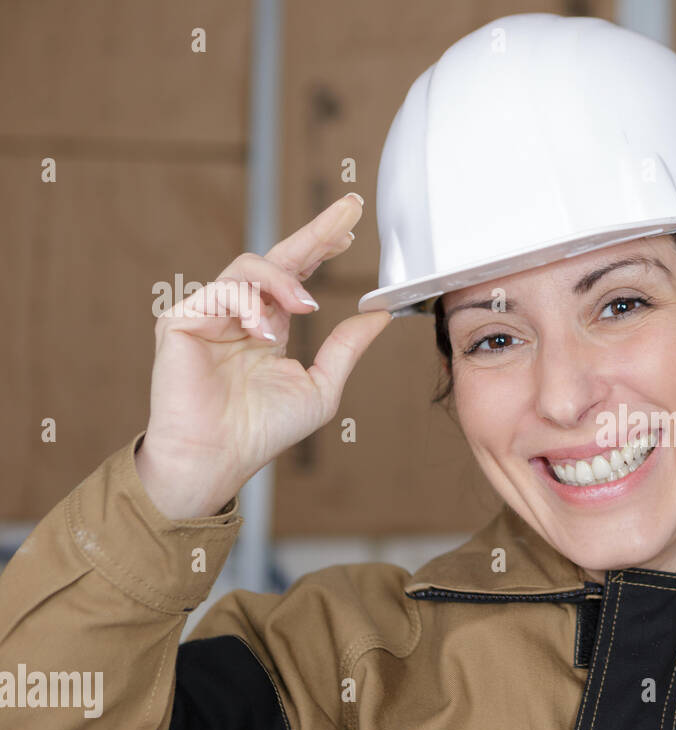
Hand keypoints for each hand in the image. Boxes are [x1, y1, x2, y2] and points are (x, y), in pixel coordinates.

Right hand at [135, 193, 391, 518]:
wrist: (217, 458)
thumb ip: (346, 347)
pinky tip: (263, 333)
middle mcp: (238, 314)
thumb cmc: (262, 430)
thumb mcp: (321, 386)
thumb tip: (380, 315)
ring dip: (284, 282)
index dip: (322, 247)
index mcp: (268, 326)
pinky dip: (250, 306)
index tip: (352, 227)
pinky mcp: (180, 319)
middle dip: (315, 231)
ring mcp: (207, 313)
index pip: (296, 275)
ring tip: (305, 308)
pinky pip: (222, 290)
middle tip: (350, 210)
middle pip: (276, 256)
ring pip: (249, 267)